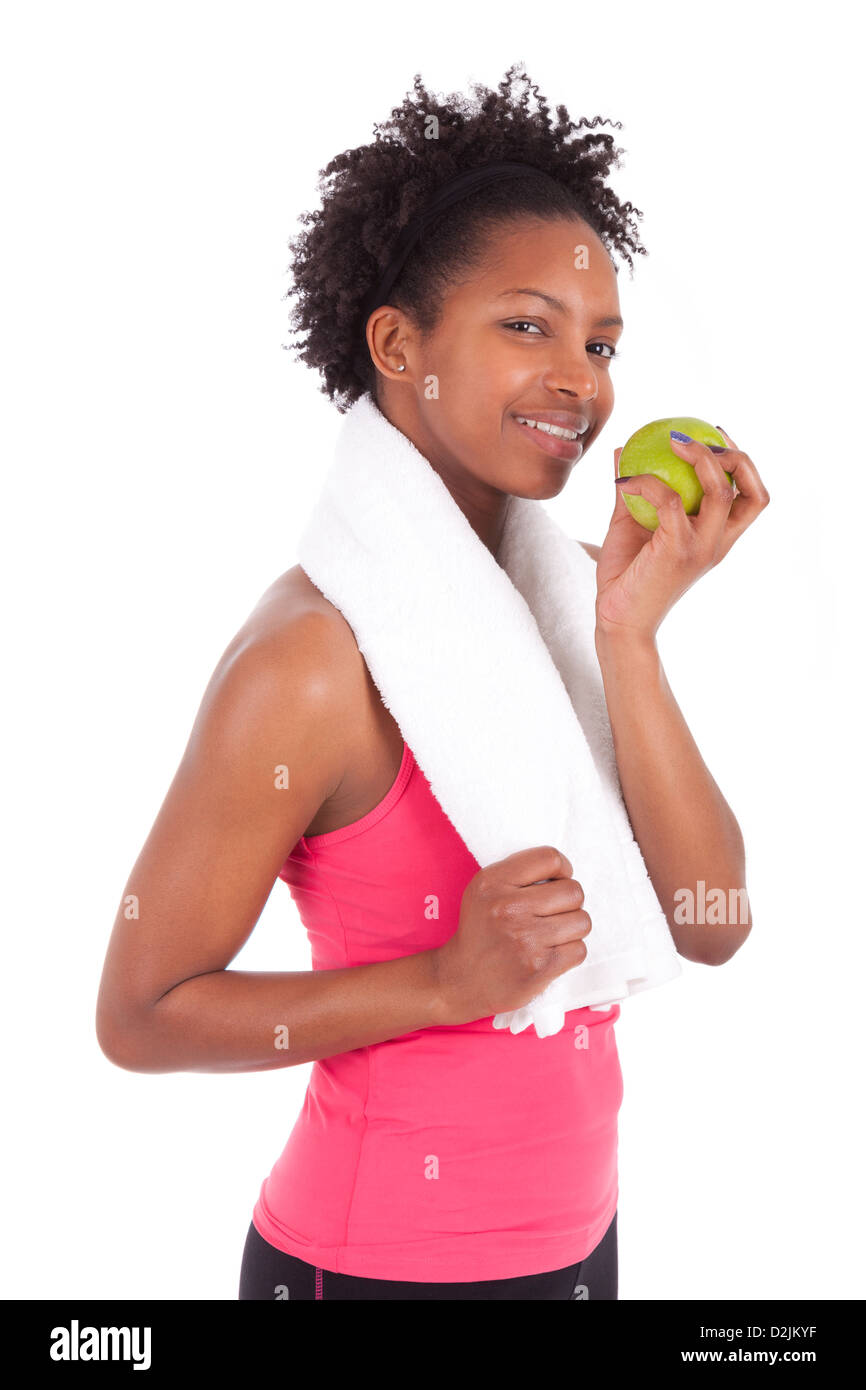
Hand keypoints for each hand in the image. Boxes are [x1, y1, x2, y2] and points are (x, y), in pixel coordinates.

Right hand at [432, 845, 591, 1024]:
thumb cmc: (480, 931)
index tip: (556, 884)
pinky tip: (550, 953)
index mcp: (493, 882)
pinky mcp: (539, 968)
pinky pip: (580, 949)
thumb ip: (519, 874)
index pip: (551, 858)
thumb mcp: (484, 891)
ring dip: (572, 929)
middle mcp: (508, 908)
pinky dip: (570, 952)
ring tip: (552, 934)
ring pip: (582, 921)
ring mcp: (525, 939)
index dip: (563, 871)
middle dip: (569, 903)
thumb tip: (565, 873)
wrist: (461, 981)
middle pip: (573, 891)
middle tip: (552, 914)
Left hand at [594, 426, 769, 640]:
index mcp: (717, 537)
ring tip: (672, 441)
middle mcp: (717, 542)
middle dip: (735, 456)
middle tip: (700, 438)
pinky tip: (623, 480)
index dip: (743, 462)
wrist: (616, 619)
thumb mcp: (631, 523)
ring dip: (701, 457)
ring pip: (720, 491)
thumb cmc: (626, 576)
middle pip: (753, 491)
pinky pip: (669, 501)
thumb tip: (625, 449)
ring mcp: (701, 547)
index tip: (716, 434)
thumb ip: (635, 488)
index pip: (752, 496)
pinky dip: (647, 482)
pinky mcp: (677, 551)